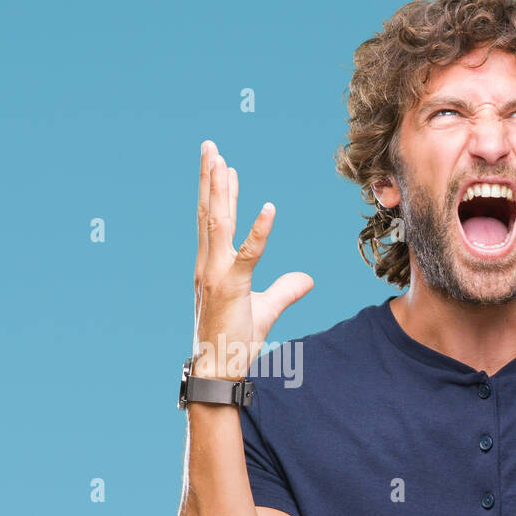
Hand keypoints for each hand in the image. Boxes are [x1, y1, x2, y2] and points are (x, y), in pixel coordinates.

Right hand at [193, 139, 312, 380]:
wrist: (218, 368)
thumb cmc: (235, 341)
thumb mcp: (266, 310)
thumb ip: (286, 290)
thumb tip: (307, 278)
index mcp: (209, 267)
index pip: (212, 222)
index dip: (217, 192)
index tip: (221, 165)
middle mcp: (207, 265)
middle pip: (208, 213)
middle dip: (210, 178)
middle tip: (210, 147)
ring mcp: (215, 275)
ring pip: (217, 223)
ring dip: (220, 190)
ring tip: (222, 161)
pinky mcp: (231, 287)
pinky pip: (248, 254)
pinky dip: (259, 231)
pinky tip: (269, 208)